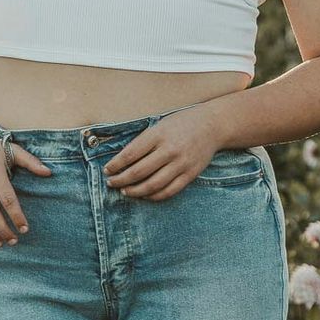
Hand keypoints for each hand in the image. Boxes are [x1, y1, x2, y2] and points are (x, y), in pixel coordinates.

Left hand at [103, 106, 223, 199]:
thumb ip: (143, 141)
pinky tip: (145, 195)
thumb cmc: (181, 123)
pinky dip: (154, 196)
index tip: (107, 170)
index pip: (130, 154)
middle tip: (112, 183)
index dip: (115, 165)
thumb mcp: (160, 125)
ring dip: (135, 191)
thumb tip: (121, 160)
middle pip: (138, 172)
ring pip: (152, 185)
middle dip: (121, 180)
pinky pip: (168, 191)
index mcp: (158, 135)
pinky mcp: (190, 174)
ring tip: (125, 191)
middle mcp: (169, 150)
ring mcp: (181, 164)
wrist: (212, 125)